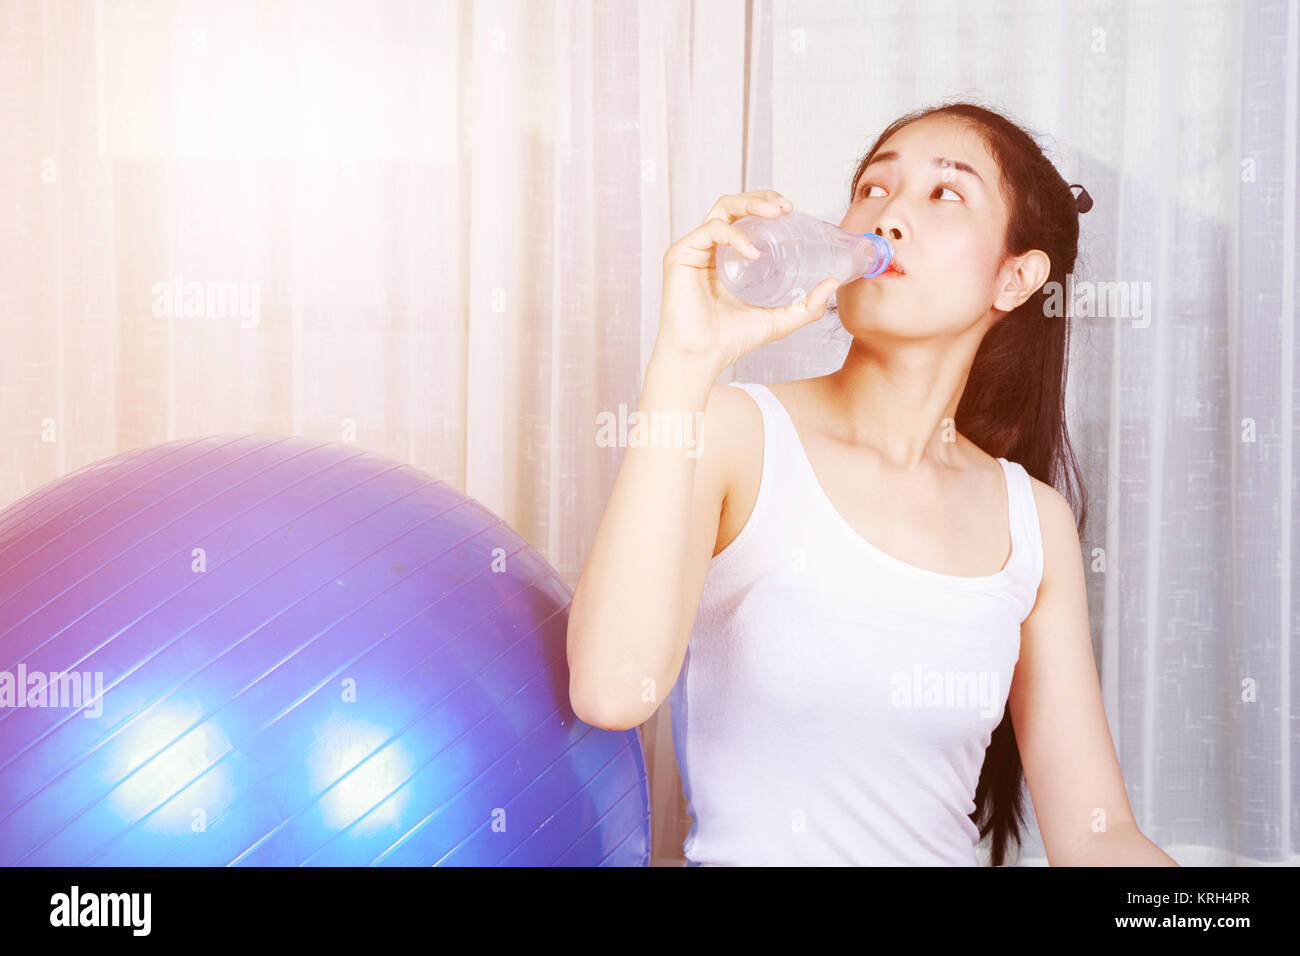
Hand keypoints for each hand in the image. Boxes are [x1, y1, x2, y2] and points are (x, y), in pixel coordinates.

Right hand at [654, 190, 840, 376]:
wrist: (703, 357)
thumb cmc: (732, 339)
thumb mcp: (780, 319)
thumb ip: (807, 305)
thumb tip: (833, 283)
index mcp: (729, 256)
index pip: (747, 217)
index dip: (768, 206)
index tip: (792, 210)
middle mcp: (711, 248)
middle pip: (735, 205)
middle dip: (762, 199)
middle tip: (786, 207)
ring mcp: (695, 250)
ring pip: (722, 208)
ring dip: (750, 205)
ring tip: (774, 214)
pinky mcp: (680, 255)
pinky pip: (710, 231)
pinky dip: (734, 236)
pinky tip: (751, 252)